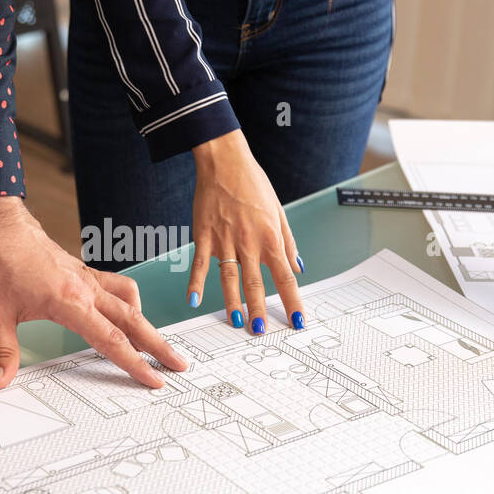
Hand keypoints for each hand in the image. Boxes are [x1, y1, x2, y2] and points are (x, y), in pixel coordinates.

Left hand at [0, 196, 188, 388]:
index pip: (111, 340)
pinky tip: (126, 311)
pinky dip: (130, 300)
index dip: (134, 363)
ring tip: (155, 342)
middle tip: (178, 363)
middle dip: (158, 345)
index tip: (153, 378)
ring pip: (130, 300)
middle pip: (133, 320)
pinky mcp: (83, 271)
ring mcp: (87, 278)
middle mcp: (86, 288)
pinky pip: (118, 286)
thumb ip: (2, 350)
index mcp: (69, 302)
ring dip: (146, 322)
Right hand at [189, 130, 304, 333]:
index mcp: (270, 238)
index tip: (297, 321)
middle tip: (261, 331)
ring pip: (230, 279)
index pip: (286, 277)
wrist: (225, 161)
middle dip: (260, 310)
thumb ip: (288, 242)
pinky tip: (194, 301)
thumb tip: (298, 266)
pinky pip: (200, 265)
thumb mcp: (279, 211)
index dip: (293, 302)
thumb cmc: (253, 184)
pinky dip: (196, 284)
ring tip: (236, 322)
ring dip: (233, 302)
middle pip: (256, 284)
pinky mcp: (204, 236)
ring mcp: (225, 241)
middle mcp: (249, 243)